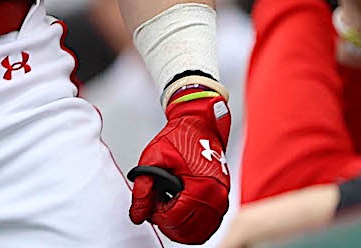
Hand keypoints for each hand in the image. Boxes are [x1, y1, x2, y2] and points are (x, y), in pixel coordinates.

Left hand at [128, 83, 232, 243]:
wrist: (199, 125)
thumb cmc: (180, 137)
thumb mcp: (153, 159)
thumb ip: (142, 189)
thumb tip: (137, 214)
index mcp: (201, 188)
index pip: (174, 220)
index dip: (156, 215)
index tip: (150, 204)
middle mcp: (216, 198)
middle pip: (186, 231)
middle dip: (166, 222)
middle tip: (157, 205)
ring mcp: (222, 201)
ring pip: (198, 234)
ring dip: (179, 227)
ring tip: (167, 207)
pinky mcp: (223, 201)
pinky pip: (208, 227)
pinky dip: (191, 226)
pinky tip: (179, 212)